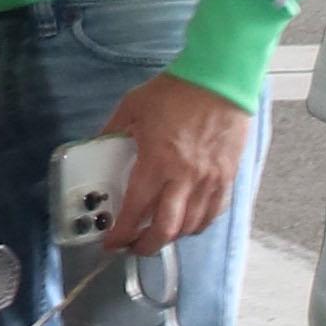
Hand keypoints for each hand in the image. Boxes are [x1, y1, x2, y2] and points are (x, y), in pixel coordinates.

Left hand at [101, 70, 248, 255]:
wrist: (220, 79)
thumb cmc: (176, 90)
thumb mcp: (133, 106)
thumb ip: (113, 130)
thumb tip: (98, 146)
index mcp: (157, 162)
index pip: (136, 211)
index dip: (121, 233)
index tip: (111, 242)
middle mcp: (184, 178)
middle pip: (166, 230)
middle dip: (147, 246)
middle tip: (135, 246)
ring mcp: (209, 180)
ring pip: (191, 226)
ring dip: (172, 237)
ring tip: (159, 234)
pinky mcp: (227, 176)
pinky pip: (213, 212)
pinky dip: (198, 223)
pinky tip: (188, 222)